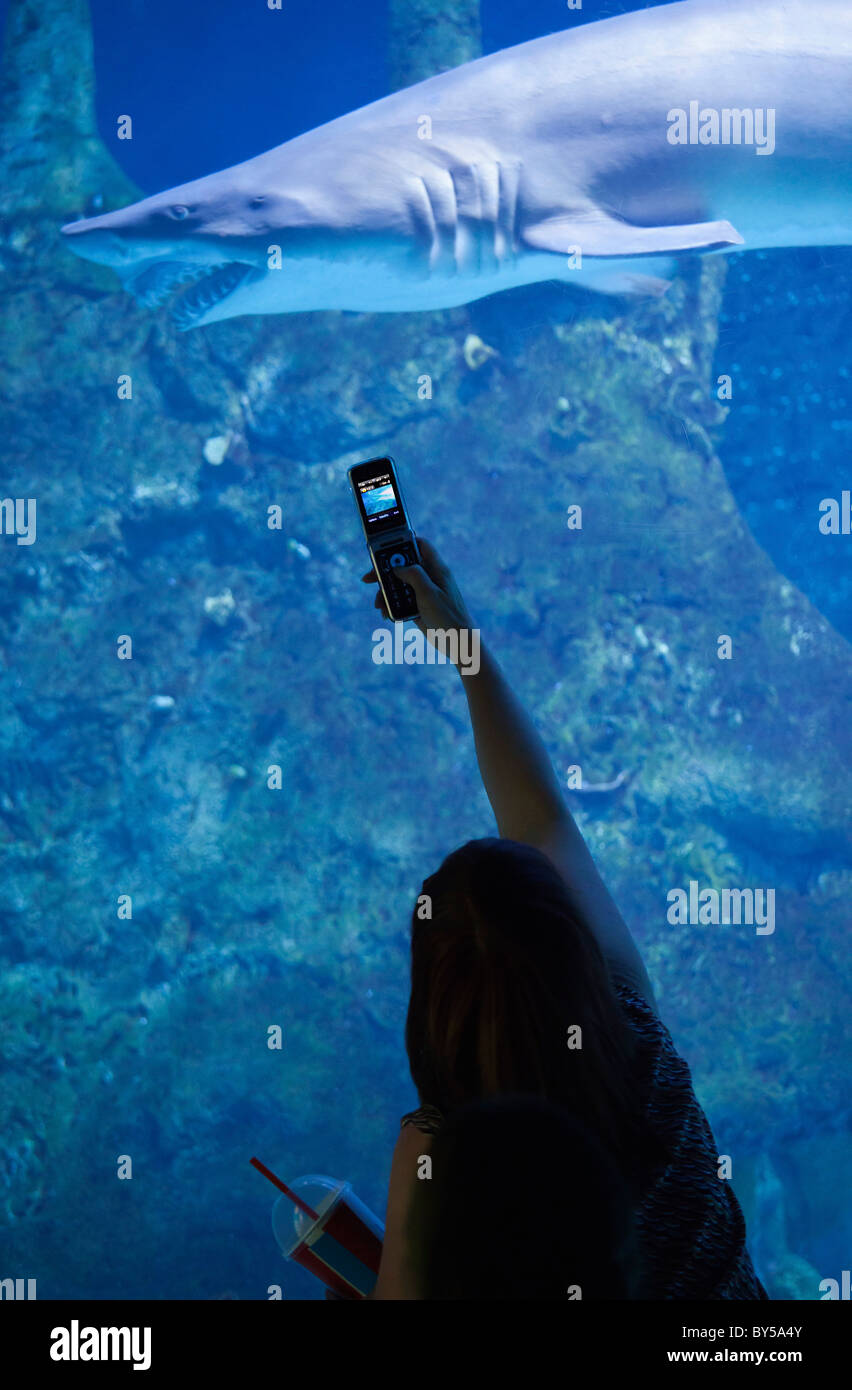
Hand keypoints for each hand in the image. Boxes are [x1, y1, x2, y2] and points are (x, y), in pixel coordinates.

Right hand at [360, 537, 474, 643]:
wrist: (457, 642)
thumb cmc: (448, 616)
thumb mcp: (429, 593)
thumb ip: (413, 575)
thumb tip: (398, 567)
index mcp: (436, 569)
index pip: (421, 545)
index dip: (403, 542)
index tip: (385, 547)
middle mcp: (429, 577)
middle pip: (403, 565)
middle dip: (385, 571)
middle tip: (369, 578)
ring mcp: (422, 592)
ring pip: (398, 584)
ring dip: (385, 593)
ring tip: (378, 605)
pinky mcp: (418, 605)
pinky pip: (399, 600)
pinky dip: (390, 605)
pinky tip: (386, 614)